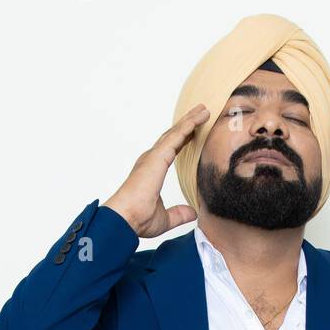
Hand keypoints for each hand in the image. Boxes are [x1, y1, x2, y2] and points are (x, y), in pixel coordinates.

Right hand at [104, 103, 209, 237]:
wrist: (125, 219)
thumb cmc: (137, 219)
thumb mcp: (165, 218)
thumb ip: (179, 214)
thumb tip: (192, 212)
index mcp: (152, 171)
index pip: (171, 150)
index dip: (183, 140)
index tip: (194, 132)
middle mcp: (151, 160)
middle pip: (173, 137)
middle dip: (187, 124)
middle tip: (201, 113)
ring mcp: (153, 157)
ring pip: (175, 132)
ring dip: (190, 120)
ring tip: (203, 110)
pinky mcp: (157, 157)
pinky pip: (176, 136)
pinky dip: (188, 125)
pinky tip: (199, 117)